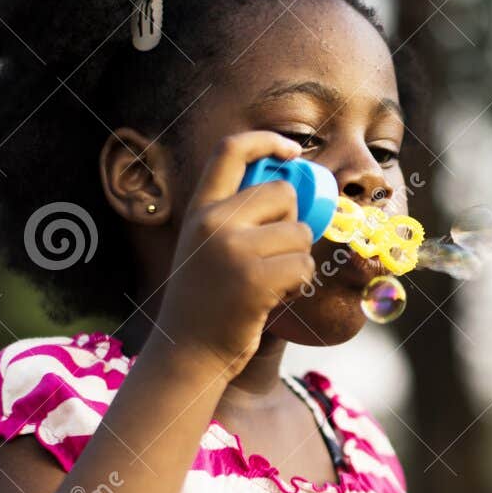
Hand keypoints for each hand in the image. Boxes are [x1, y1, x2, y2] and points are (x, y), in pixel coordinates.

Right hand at [153, 131, 316, 379]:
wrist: (187, 353)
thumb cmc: (208, 302)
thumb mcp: (206, 248)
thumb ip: (237, 218)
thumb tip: (294, 192)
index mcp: (199, 209)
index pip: (230, 151)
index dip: (267, 140)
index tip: (293, 150)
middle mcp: (213, 222)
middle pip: (282, 192)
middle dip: (292, 221)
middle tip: (275, 253)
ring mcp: (233, 249)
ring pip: (299, 232)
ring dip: (296, 259)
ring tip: (270, 281)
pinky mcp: (255, 279)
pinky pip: (304, 264)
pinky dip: (299, 283)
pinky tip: (274, 298)